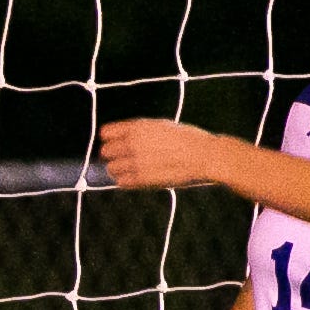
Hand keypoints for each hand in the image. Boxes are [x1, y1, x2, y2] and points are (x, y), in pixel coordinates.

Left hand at [99, 118, 222, 189]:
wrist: (205, 155)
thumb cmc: (187, 139)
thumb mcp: (160, 126)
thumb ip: (139, 132)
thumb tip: (122, 139)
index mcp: (138, 127)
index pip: (106, 133)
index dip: (110, 139)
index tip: (115, 143)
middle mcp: (133, 143)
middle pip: (105, 152)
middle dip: (113, 155)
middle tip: (125, 158)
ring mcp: (136, 162)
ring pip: (111, 169)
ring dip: (119, 169)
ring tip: (133, 169)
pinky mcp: (142, 179)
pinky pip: (122, 182)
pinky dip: (127, 181)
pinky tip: (139, 178)